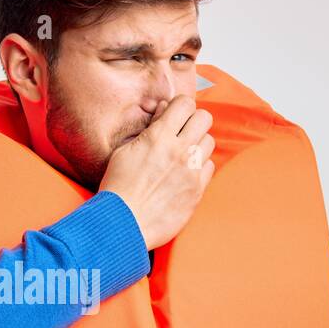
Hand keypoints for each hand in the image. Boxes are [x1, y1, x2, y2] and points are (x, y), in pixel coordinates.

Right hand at [97, 94, 215, 250]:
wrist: (123, 224)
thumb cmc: (119, 187)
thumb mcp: (125, 151)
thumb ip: (149, 128)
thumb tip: (163, 109)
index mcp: (158, 137)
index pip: (185, 104)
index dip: (181, 106)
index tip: (175, 115)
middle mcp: (179, 151)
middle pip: (204, 118)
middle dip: (194, 121)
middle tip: (183, 131)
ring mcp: (190, 171)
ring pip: (209, 142)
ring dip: (198, 144)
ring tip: (183, 154)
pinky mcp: (197, 190)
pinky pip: (210, 167)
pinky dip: (200, 167)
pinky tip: (185, 173)